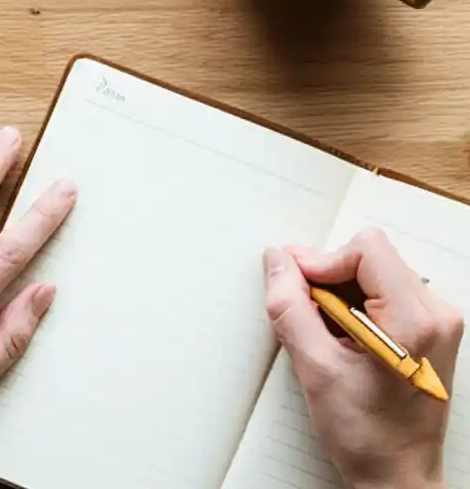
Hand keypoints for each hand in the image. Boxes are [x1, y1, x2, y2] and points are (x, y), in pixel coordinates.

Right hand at [263, 229, 463, 488]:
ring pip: (377, 272)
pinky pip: (387, 292)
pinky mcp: (431, 330)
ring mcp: (438, 322)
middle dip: (330, 278)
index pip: (367, 250)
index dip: (322, 262)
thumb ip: (291, 307)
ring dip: (342, 293)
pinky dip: (357, 305)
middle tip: (310, 316)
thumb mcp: (315, 369)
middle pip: (372, 257)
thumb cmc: (367, 434)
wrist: (398, 473)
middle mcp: (436, 314)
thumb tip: (278, 262)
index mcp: (415, 321)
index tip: (297, 287)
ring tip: (329, 334)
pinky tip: (345, 338)